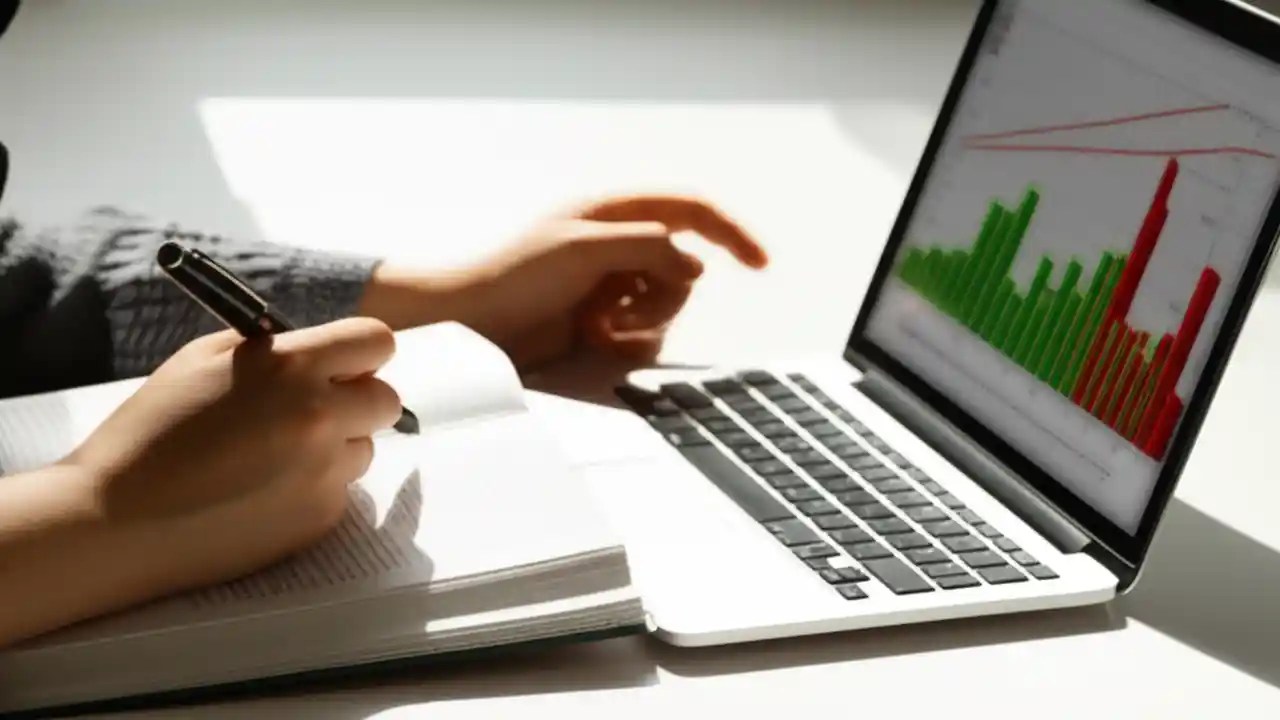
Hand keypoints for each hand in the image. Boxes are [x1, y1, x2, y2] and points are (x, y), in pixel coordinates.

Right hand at [65, 319, 399, 615]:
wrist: (117, 521)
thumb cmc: (152, 431)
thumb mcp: (204, 359)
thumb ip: (276, 349)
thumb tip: (324, 349)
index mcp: (292, 368)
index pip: (377, 341)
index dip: (361, 351)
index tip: (345, 361)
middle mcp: (320, 418)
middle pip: (386, 399)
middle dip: (358, 398)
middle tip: (315, 406)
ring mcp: (325, 473)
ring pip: (364, 447)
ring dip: (335, 445)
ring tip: (269, 454)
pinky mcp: (321, 518)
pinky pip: (340, 489)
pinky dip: (313, 486)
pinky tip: (260, 490)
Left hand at [361, 195, 767, 368]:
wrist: (470, 326)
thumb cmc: (514, 278)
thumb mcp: (583, 250)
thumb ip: (647, 247)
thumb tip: (694, 264)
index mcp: (615, 212)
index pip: (691, 211)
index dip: (730, 233)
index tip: (759, 265)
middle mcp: (619, 244)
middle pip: (685, 268)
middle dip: (663, 295)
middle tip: (619, 311)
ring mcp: (613, 283)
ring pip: (669, 303)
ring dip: (642, 320)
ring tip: (599, 326)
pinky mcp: (604, 319)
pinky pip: (645, 332)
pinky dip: (626, 338)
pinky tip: (591, 336)